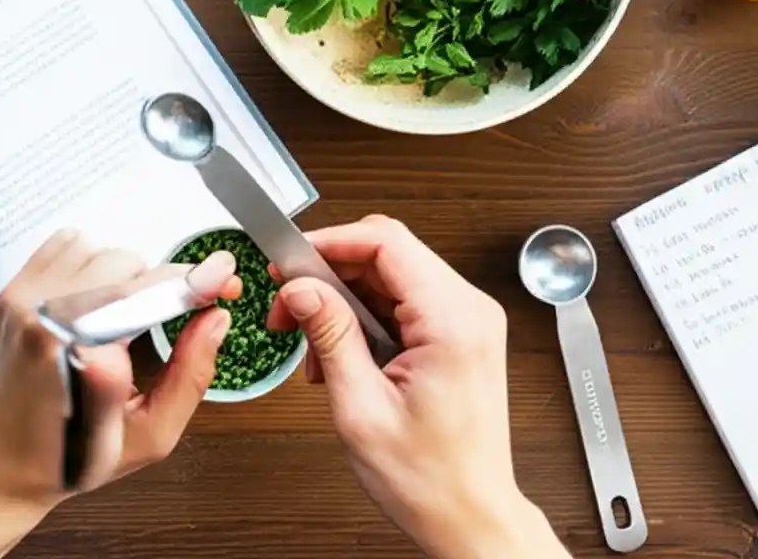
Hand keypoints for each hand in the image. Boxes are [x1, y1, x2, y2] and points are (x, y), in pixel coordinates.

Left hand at [0, 229, 239, 557]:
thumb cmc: (69, 460)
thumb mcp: (151, 436)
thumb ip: (191, 376)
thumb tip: (215, 320)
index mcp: (81, 355)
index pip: (150, 293)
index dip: (196, 282)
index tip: (225, 277)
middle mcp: (46, 316)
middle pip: (129, 264)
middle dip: (162, 285)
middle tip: (180, 312)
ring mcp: (24, 300)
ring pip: (101, 251)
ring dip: (127, 275)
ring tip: (131, 314)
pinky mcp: (12, 293)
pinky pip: (67, 245)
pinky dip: (93, 262)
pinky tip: (99, 297)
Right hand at [268, 216, 567, 558]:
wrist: (470, 515)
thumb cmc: (429, 479)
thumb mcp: (360, 407)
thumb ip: (330, 336)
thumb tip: (299, 287)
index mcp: (453, 321)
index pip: (386, 242)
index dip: (328, 241)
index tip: (287, 260)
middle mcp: (469, 310)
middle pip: (387, 253)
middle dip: (329, 274)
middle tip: (287, 306)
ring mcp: (468, 321)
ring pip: (391, 277)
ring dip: (344, 301)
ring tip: (315, 348)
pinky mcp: (459, 335)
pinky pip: (403, 303)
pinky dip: (365, 320)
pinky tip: (342, 357)